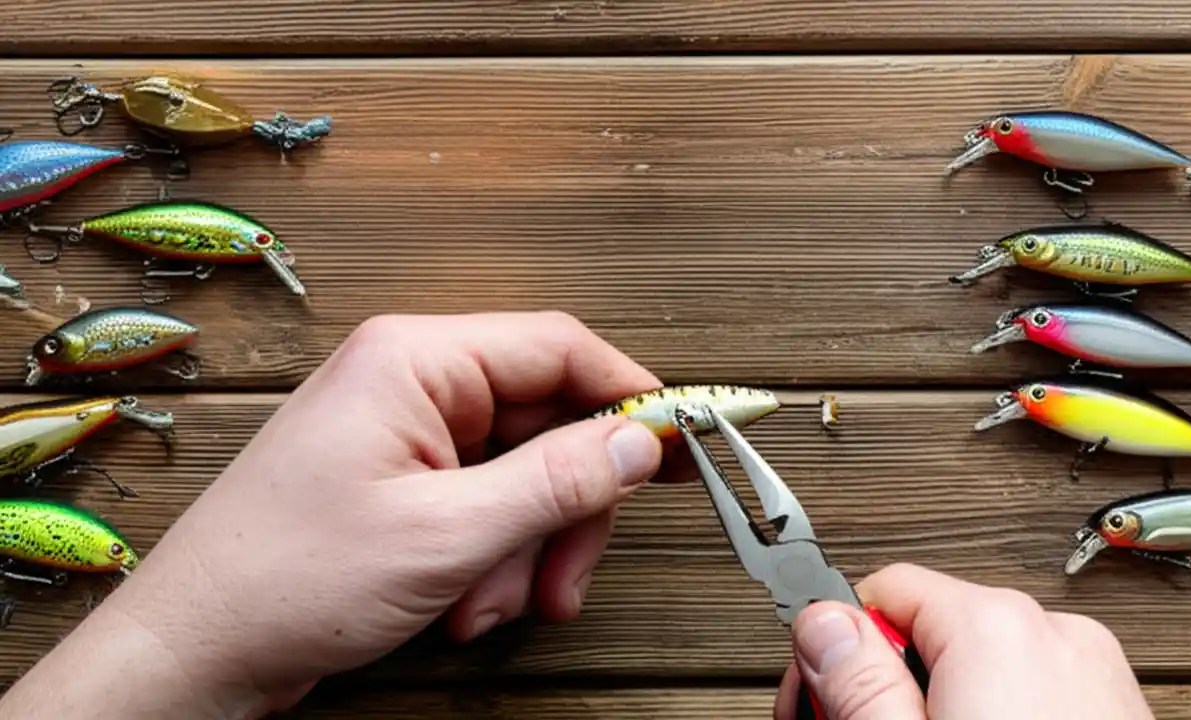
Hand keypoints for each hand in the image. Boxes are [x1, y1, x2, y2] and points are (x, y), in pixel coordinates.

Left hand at [0, 312, 667, 718]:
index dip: (629, 396)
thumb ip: (554, 483)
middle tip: (569, 573)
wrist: (197, 652)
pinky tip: (462, 606)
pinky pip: (486, 507)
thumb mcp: (446, 534)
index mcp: (416, 361)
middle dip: (566, 509)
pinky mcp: (403, 485)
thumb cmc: (284, 580)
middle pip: (547, 422)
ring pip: (522, 476)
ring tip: (491, 605)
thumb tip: (637, 443)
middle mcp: (413, 386)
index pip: (559, 348)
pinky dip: (493, 561)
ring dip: (527, 550)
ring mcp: (407, 437)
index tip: (680, 445)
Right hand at [774, 564, 1152, 719]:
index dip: (838, 648)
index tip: (820, 701)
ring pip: (980, 664)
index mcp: (995, 630)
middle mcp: (1054, 636)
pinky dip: (993, 719)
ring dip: (936, 706)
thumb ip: (857, 681)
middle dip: (886, 684)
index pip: (886, 590)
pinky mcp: (1113, 713)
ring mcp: (1094, 676)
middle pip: (931, 627)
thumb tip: (823, 625)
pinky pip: (1030, 693)